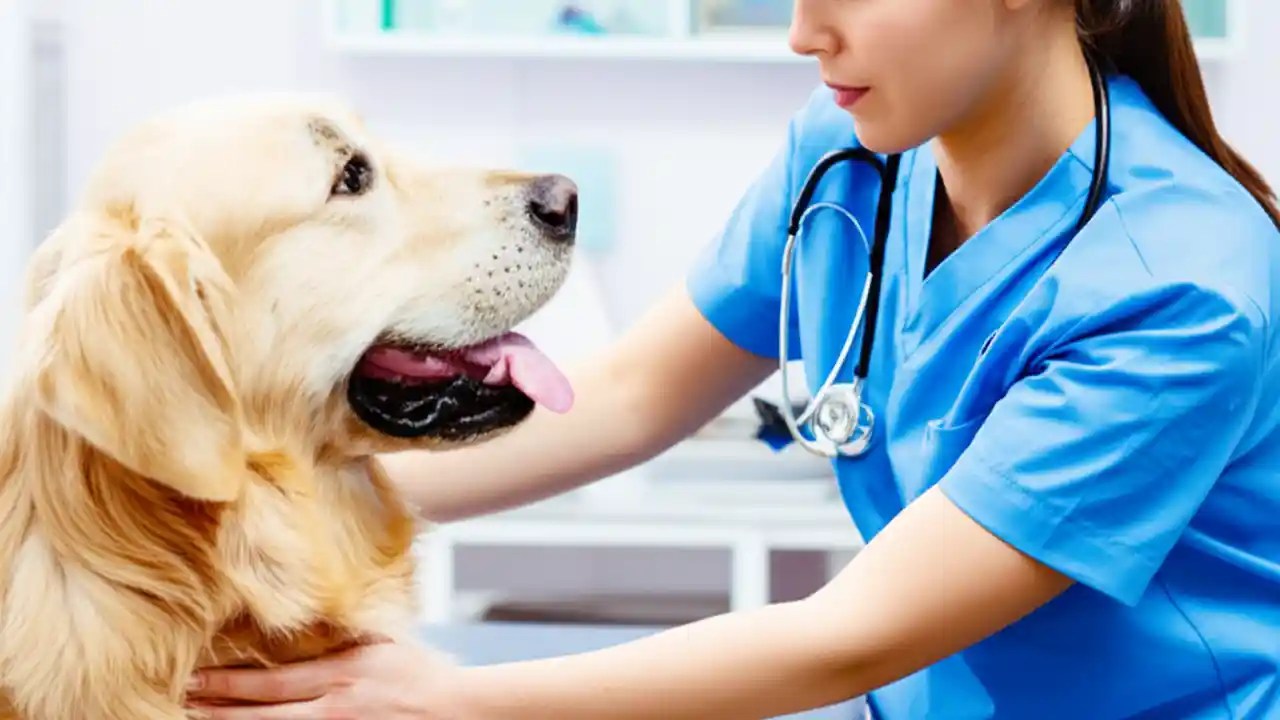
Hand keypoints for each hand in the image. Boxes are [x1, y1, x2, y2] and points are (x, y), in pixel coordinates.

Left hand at [186, 640, 463, 718]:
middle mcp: (332, 708)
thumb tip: (311, 616)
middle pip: (262, 715)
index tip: (195, 678)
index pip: (270, 684)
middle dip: (218, 709)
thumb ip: (344, 637)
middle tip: (181, 701)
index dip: (228, 684)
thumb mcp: (381, 642)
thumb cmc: (422, 672)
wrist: (456, 708)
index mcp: (340, 675)